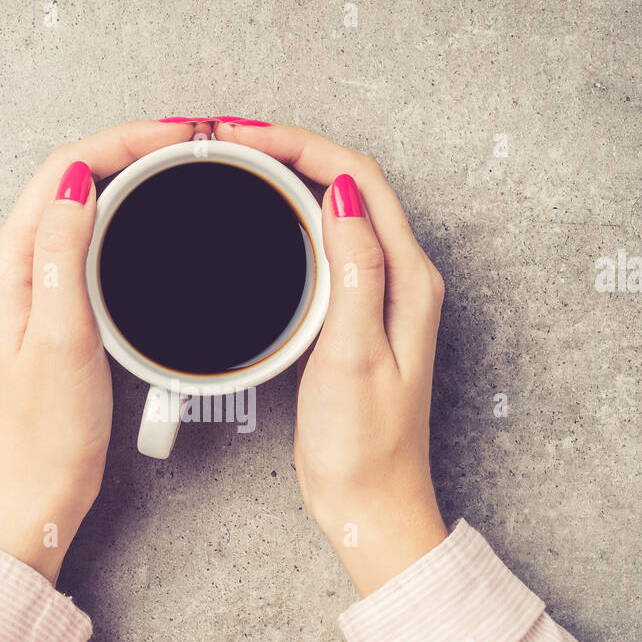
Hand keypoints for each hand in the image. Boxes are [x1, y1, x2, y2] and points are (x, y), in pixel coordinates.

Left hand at [0, 120, 208, 583]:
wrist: (38, 489)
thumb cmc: (47, 432)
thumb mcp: (61, 337)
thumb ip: (64, 252)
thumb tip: (78, 180)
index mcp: (7, 264)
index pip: (64, 171)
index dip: (122, 141)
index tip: (176, 135)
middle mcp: (12, 265)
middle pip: (71, 176)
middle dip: (130, 146)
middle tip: (189, 141)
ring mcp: (32, 283)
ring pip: (81, 202)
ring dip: (128, 174)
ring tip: (177, 162)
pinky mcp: (52, 304)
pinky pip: (86, 237)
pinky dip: (124, 213)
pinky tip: (152, 215)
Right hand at [214, 122, 448, 596]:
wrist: (371, 505)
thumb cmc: (365, 448)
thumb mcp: (354, 356)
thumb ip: (353, 271)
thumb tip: (340, 195)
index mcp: (408, 281)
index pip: (359, 180)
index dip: (303, 146)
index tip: (248, 136)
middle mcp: (402, 281)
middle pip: (351, 184)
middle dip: (294, 150)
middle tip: (233, 140)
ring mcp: (381, 298)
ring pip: (339, 212)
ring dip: (294, 180)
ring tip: (242, 165)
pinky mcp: (358, 320)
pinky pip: (330, 248)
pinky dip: (294, 221)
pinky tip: (265, 225)